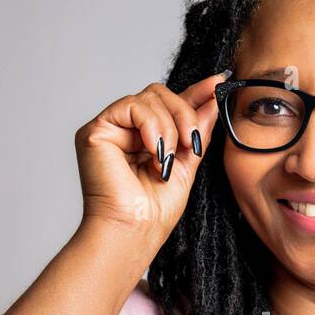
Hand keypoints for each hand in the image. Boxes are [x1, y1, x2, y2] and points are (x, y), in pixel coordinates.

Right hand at [74, 70, 228, 246]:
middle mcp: (123, 130)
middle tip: (190, 143)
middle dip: (184, 114)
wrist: (133, 231)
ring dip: (168, 128)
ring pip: (149, 98)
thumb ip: (196, 131)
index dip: (194, 92)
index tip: (218, 83)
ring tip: (167, 160)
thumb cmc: (153, 211)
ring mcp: (108, 129)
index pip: (168, 105)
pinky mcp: (95, 131)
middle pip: (159, 94)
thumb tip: (212, 99)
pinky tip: (154, 151)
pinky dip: (151, 126)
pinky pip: (132, 106)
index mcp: (142, 138)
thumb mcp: (186, 164)